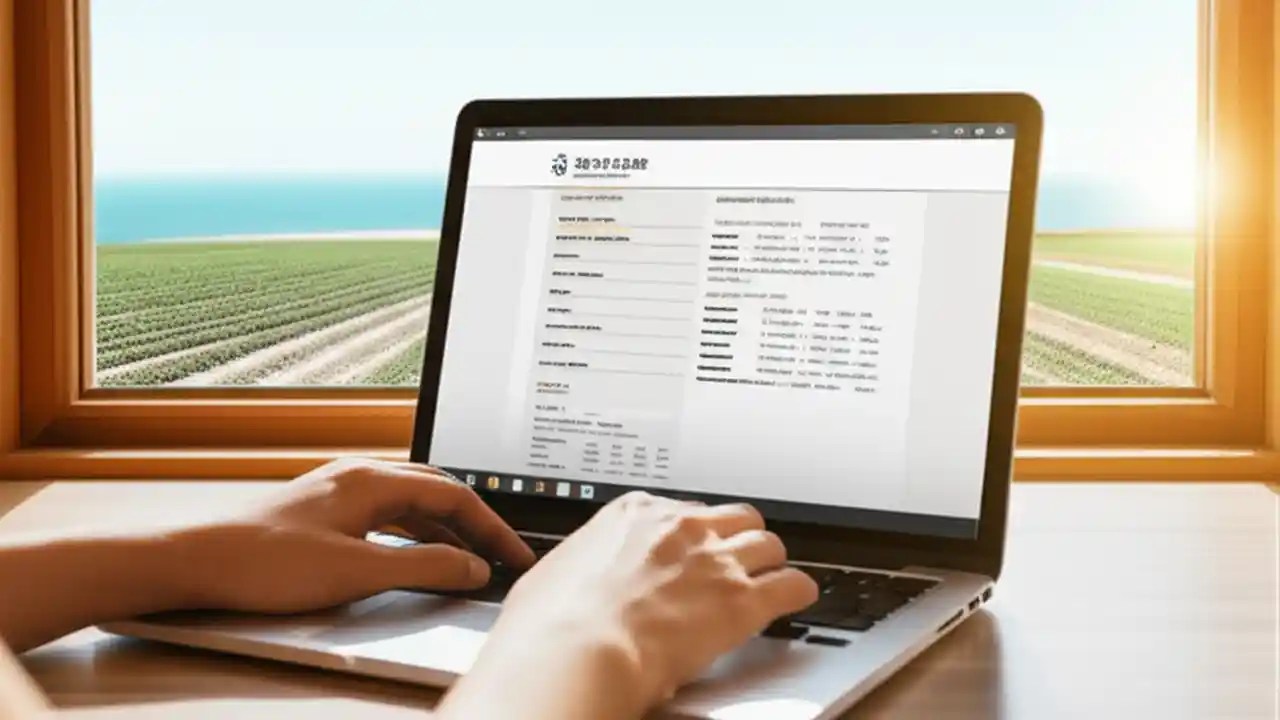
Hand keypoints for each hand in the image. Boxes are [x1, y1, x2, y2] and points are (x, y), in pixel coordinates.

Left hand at [169, 458, 535, 612]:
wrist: (197, 560)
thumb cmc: (266, 562)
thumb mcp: (359, 571)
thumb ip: (424, 568)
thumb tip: (472, 567)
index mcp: (374, 479)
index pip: (455, 497)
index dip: (493, 528)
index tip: (514, 556)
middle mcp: (360, 475)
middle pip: (437, 492)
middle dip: (476, 523)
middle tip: (502, 554)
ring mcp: (341, 490)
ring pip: (412, 503)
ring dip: (445, 530)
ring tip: (469, 559)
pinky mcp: (324, 509)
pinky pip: (387, 514)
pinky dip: (415, 534)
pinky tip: (416, 555)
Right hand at [438, 491, 818, 719]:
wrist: (575, 651)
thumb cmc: (553, 622)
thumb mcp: (557, 571)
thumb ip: (584, 564)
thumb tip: (574, 578)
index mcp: (634, 514)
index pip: (684, 509)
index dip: (694, 532)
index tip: (694, 546)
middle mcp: (680, 527)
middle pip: (734, 518)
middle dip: (739, 537)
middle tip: (738, 558)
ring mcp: (714, 560)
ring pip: (769, 544)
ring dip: (770, 562)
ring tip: (770, 577)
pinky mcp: (740, 600)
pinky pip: (792, 584)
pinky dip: (797, 591)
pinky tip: (795, 597)